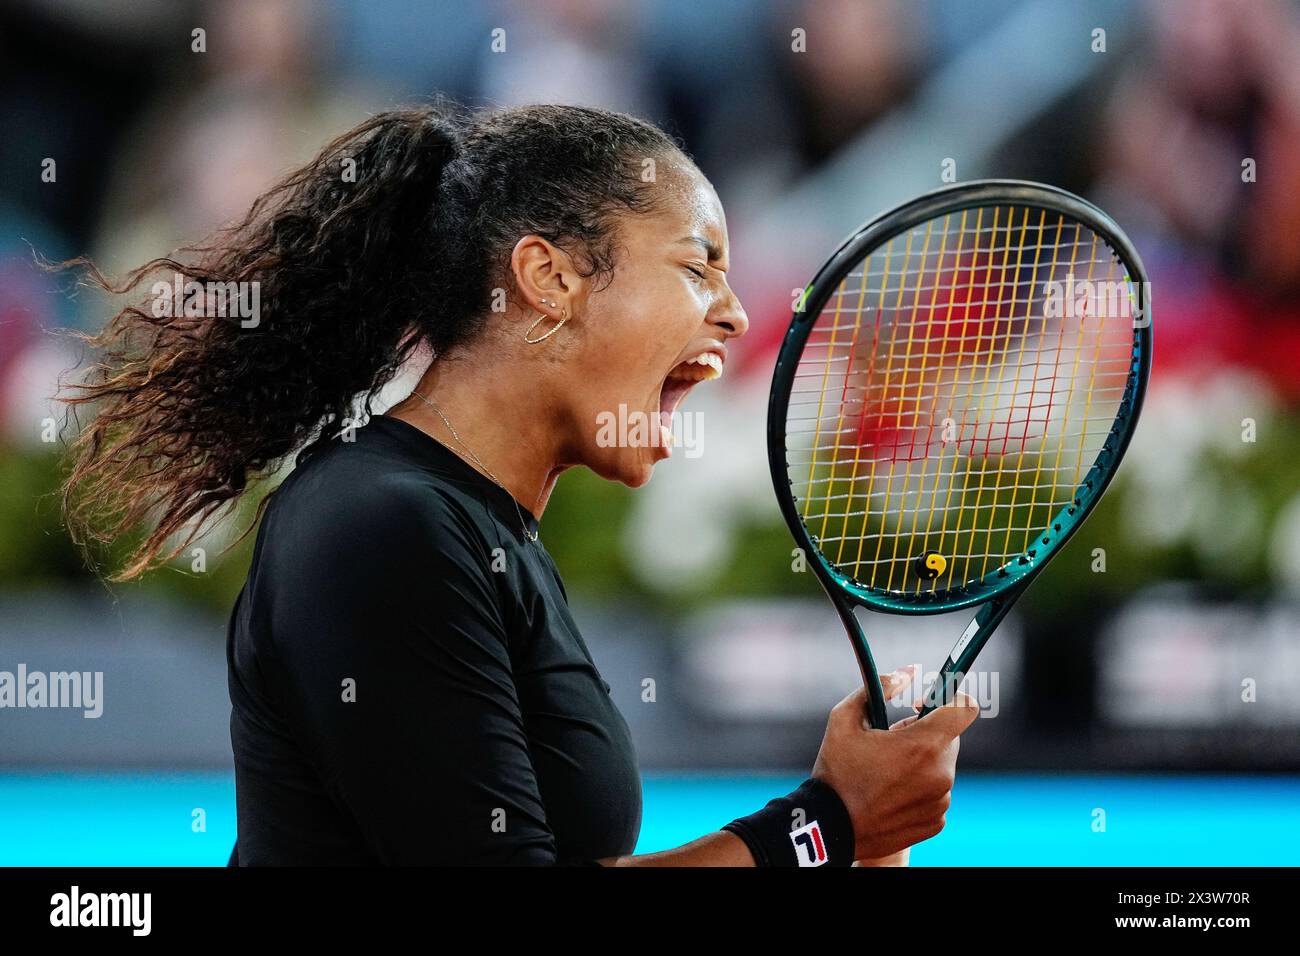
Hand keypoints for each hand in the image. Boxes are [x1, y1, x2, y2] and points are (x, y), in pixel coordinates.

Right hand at [812, 666, 978, 860]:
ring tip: (887, 770)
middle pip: (948, 738)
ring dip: (922, 761)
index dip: (951, 697)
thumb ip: (877, 688)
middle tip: (892, 739)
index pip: (965, 708)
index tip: (928, 702)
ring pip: (941, 766)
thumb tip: (904, 676)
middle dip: (925, 732)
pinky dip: (920, 788)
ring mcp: (941, 800)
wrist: (830, 828)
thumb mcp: (844, 719)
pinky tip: (890, 792)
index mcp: (924, 745)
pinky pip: (936, 793)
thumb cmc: (836, 771)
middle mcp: (941, 774)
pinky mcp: (936, 821)